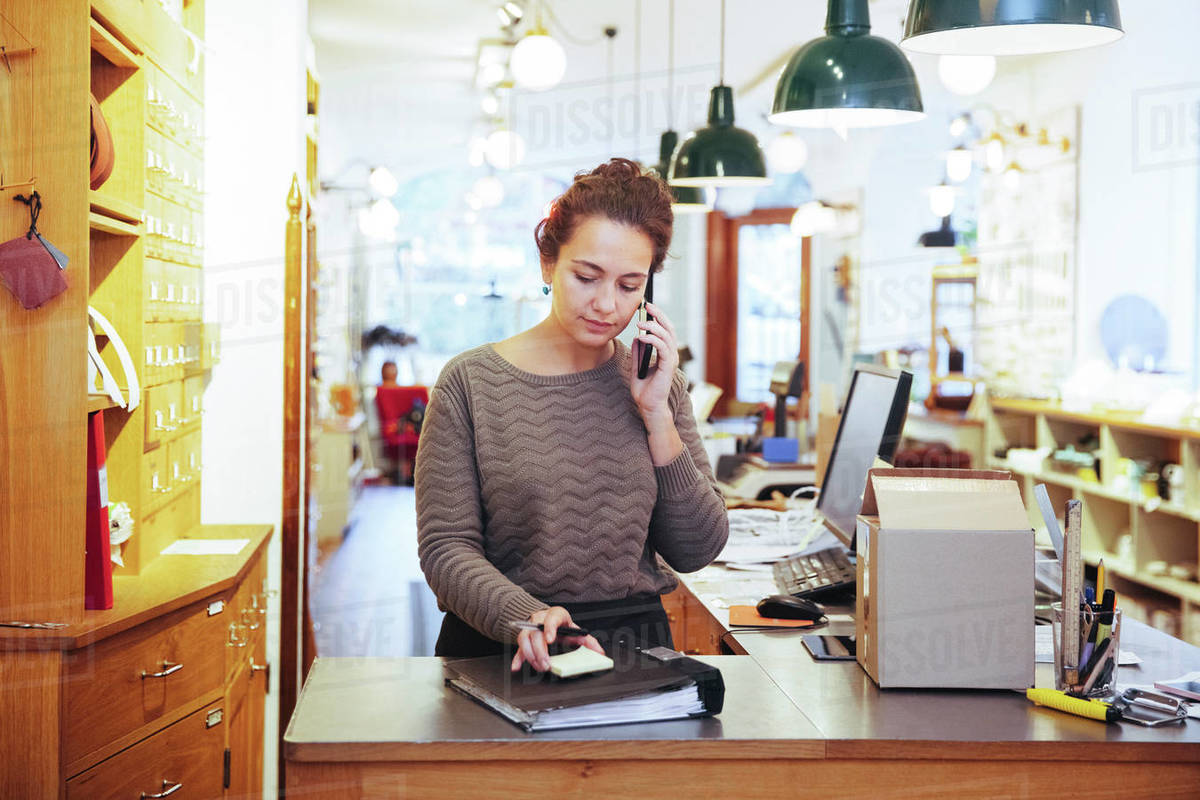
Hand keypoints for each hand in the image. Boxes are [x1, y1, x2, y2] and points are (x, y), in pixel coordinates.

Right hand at [511, 606, 605, 672]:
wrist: (547, 617)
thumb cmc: (561, 624)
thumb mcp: (575, 630)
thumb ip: (588, 641)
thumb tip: (599, 652)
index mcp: (555, 615)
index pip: (551, 619)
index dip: (549, 629)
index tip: (550, 640)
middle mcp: (539, 620)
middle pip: (536, 633)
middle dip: (541, 650)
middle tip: (547, 663)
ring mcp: (530, 629)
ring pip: (524, 639)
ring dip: (530, 655)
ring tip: (540, 666)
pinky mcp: (524, 639)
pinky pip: (518, 648)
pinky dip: (517, 658)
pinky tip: (516, 667)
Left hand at [630, 302, 678, 422]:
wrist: (648, 406)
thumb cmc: (644, 390)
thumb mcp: (636, 366)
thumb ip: (638, 352)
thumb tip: (637, 337)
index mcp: (666, 354)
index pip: (665, 330)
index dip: (659, 317)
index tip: (648, 308)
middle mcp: (671, 355)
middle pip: (669, 329)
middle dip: (659, 315)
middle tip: (648, 306)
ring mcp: (671, 361)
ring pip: (666, 336)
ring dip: (653, 326)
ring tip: (640, 323)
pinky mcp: (667, 367)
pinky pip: (662, 348)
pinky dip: (653, 340)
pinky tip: (643, 337)